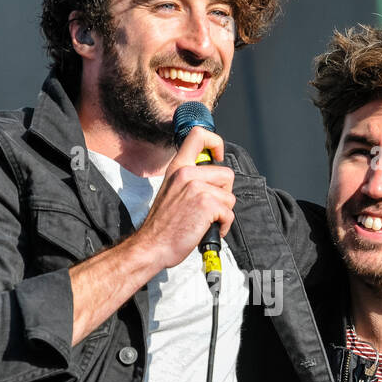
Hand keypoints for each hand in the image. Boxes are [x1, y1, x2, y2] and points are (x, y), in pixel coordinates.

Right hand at [133, 126, 235, 269]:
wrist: (152, 245)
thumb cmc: (162, 225)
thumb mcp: (171, 190)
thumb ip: (189, 179)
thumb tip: (212, 178)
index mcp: (178, 167)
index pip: (198, 135)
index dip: (216, 143)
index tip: (218, 157)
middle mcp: (187, 173)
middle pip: (227, 174)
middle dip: (223, 194)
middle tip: (207, 207)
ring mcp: (197, 187)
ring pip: (230, 197)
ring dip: (222, 212)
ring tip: (204, 221)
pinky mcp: (207, 204)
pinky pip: (229, 214)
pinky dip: (223, 226)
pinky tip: (206, 230)